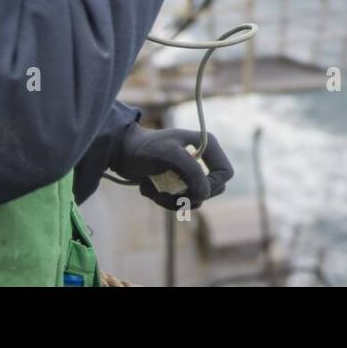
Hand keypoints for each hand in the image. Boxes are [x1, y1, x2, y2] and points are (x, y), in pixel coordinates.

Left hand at [109, 124, 232, 210]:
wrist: (121, 152)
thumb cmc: (145, 148)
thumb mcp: (168, 154)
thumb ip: (191, 171)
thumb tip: (205, 194)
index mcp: (207, 145)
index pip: (225, 173)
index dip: (211, 186)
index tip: (189, 190)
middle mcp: (202, 158)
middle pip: (212, 190)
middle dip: (188, 196)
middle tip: (167, 193)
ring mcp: (191, 172)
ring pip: (195, 200)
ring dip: (172, 200)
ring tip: (152, 190)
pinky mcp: (179, 183)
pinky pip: (181, 202)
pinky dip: (164, 200)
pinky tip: (148, 188)